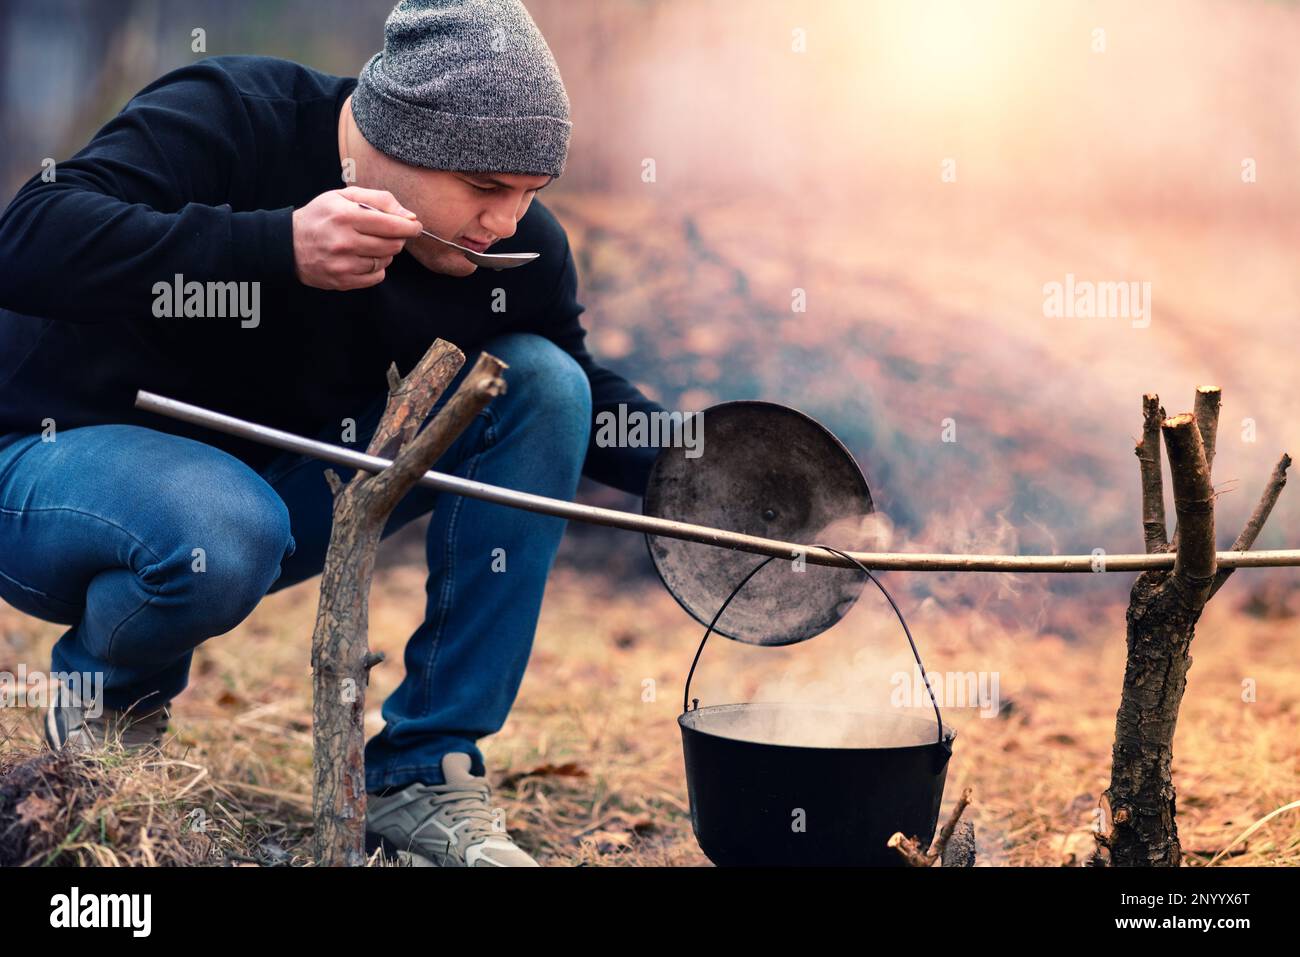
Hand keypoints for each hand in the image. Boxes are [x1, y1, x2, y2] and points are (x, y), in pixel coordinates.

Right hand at [291, 187, 422, 289]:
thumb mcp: (344, 197)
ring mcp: (343, 264)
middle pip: (393, 244)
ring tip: (369, 244)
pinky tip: (364, 258)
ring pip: (386, 261)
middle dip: (397, 238)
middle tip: (388, 233)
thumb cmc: (321, 216)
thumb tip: (410, 217)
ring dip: (385, 253)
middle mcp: (344, 241)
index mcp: (345, 216)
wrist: (288, 244)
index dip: (410, 226)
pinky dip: (376, 268)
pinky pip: (376, 277)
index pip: (391, 224)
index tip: (415, 226)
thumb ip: (379, 200)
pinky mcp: (342, 281)